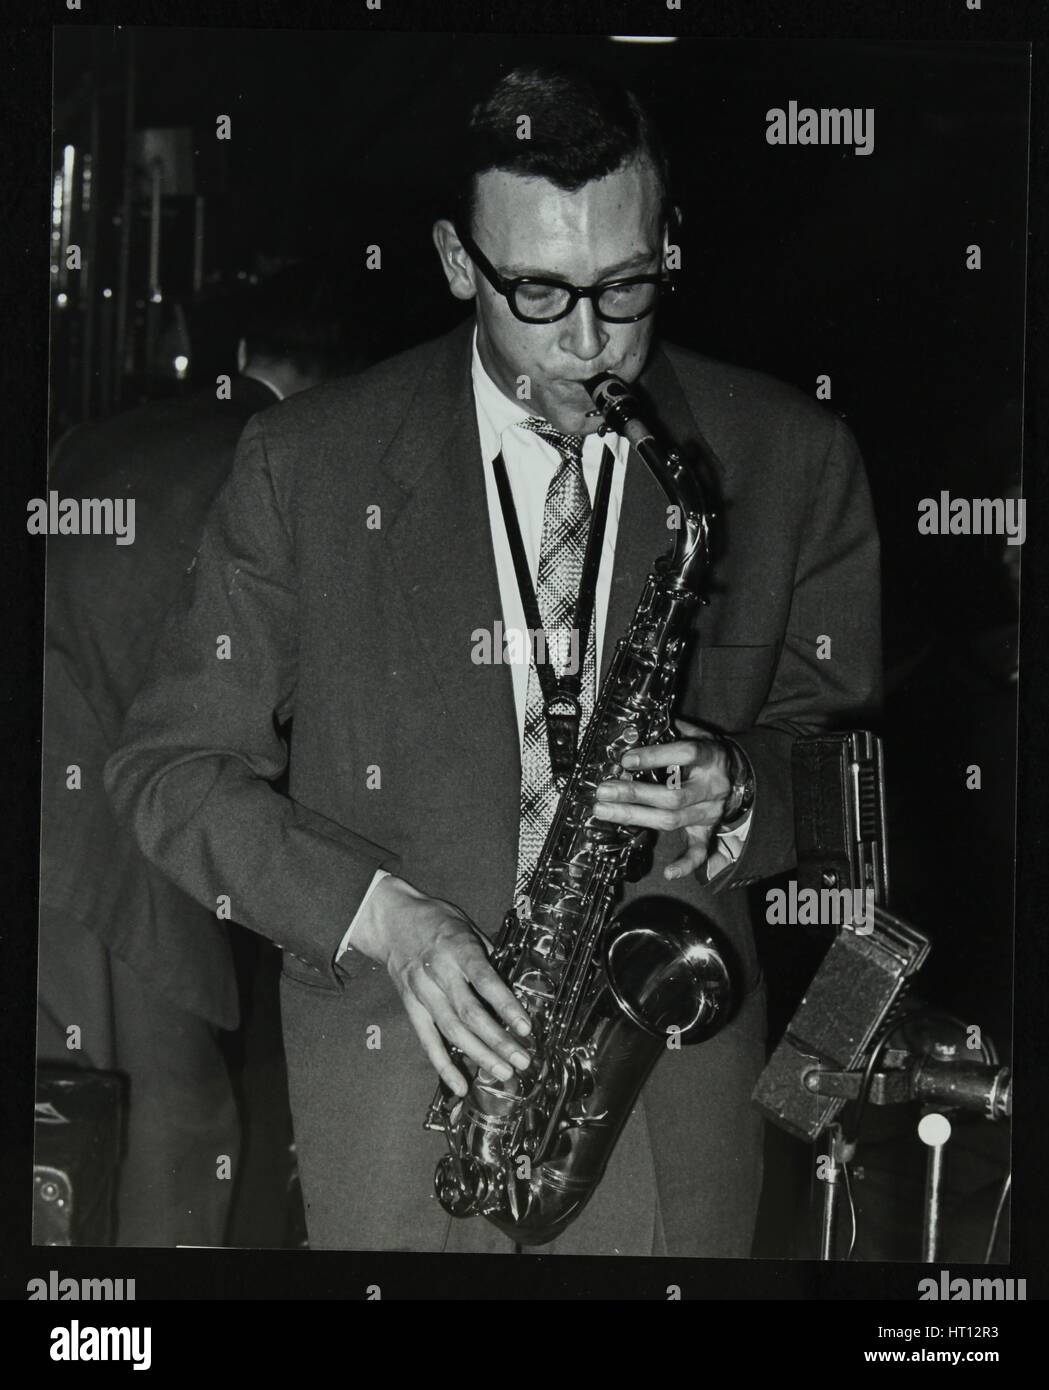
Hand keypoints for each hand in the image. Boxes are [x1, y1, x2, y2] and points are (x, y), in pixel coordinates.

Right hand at [349, 875, 531, 1096]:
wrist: (391, 920)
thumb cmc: (436, 921)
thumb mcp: (468, 926)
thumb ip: (489, 955)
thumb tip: (516, 982)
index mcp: (458, 948)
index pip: (485, 981)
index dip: (506, 1006)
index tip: (525, 1027)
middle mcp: (439, 972)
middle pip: (469, 1013)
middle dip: (498, 1040)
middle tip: (521, 1059)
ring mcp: (422, 992)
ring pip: (451, 1030)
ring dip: (479, 1055)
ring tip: (503, 1072)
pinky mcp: (411, 1006)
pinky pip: (427, 1040)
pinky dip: (443, 1065)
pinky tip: (460, 1085)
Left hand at [592, 719, 738, 879]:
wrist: (742, 775)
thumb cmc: (710, 753)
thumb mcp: (698, 733)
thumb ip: (673, 729)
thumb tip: (640, 725)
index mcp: (711, 758)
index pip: (685, 755)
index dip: (655, 757)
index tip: (626, 760)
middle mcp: (712, 787)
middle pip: (672, 796)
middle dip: (634, 794)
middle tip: (604, 791)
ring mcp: (710, 811)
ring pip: (673, 820)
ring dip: (635, 817)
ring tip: (605, 810)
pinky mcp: (708, 829)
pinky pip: (700, 850)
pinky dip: (686, 864)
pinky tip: (668, 872)